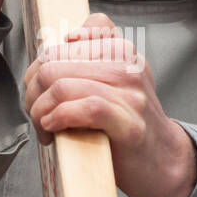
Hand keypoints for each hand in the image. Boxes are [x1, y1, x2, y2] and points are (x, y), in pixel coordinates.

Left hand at [23, 13, 196, 196]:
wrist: (162, 160)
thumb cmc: (127, 121)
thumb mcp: (113, 79)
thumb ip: (89, 58)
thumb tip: (55, 48)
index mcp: (122, 50)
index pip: (72, 36)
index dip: (46, 57)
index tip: (42, 79)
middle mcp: (128, 67)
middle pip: (55, 61)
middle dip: (34, 88)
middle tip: (36, 110)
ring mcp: (130, 95)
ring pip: (62, 85)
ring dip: (40, 109)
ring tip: (43, 124)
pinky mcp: (129, 123)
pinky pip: (84, 108)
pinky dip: (58, 117)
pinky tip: (52, 128)